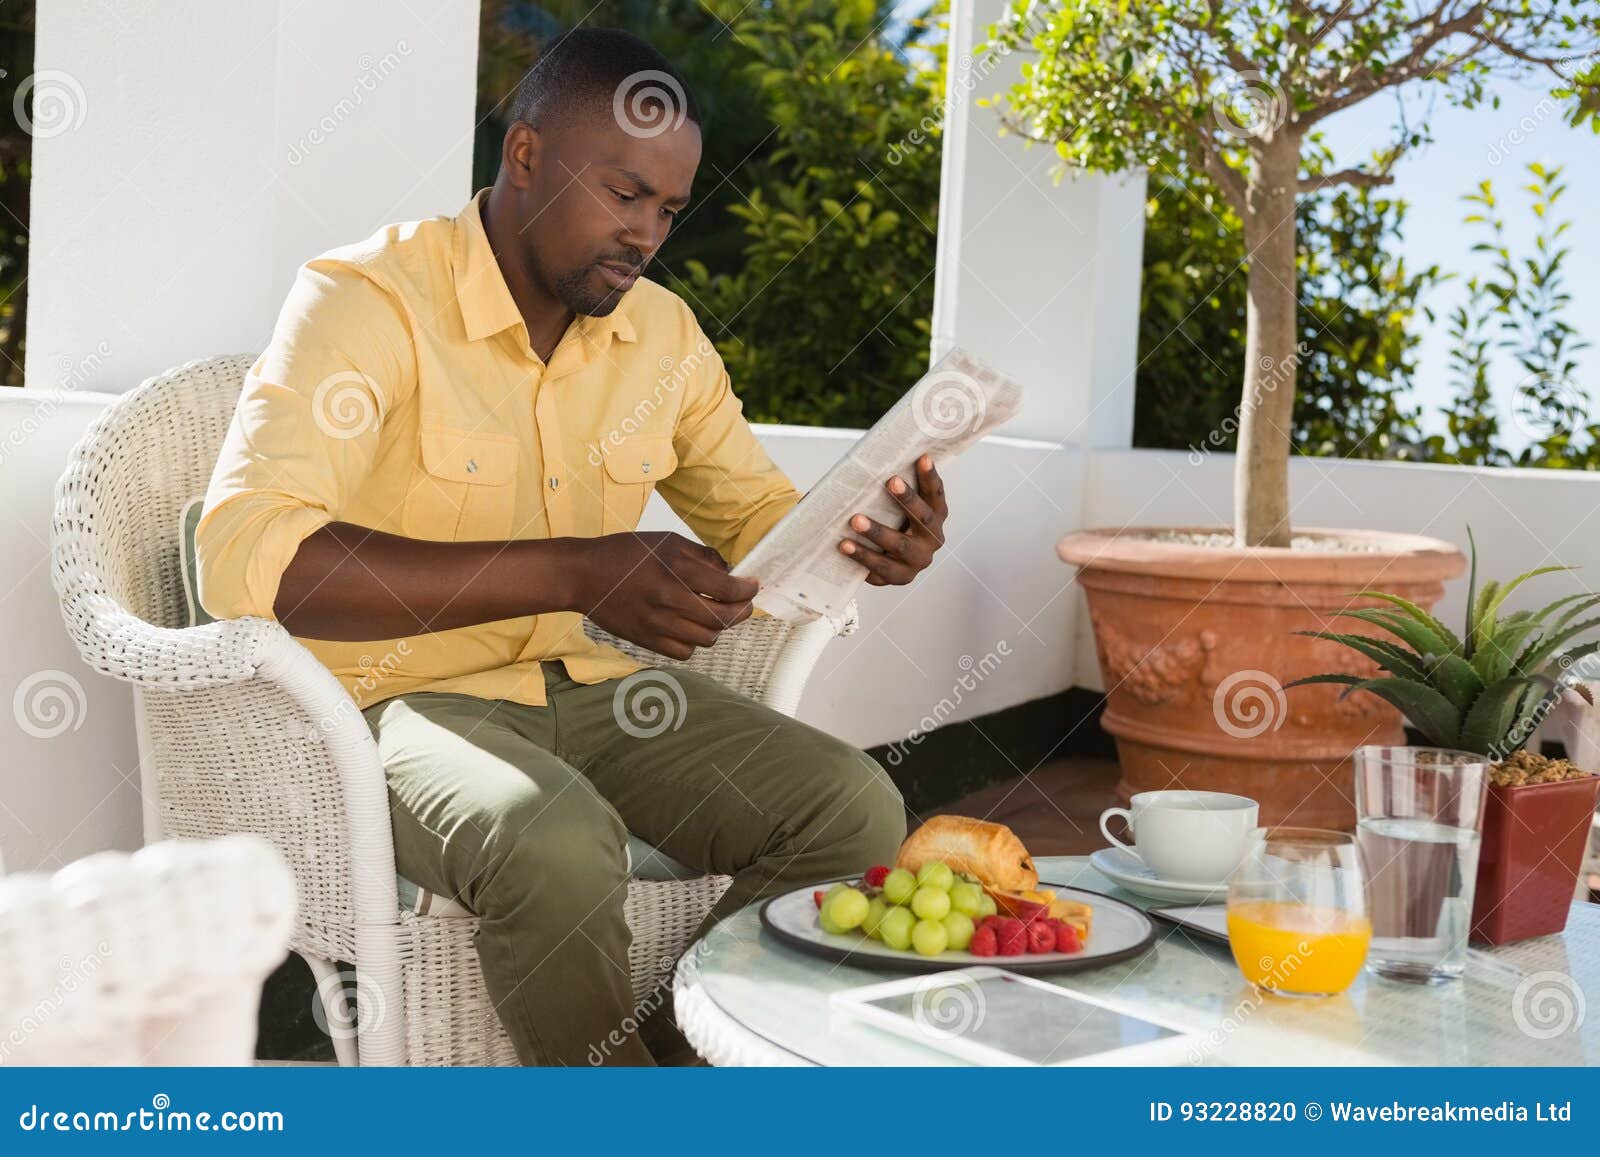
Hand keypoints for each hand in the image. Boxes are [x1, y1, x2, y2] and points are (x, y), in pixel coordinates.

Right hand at [577, 532, 756, 659]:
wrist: (584, 575)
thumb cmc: (625, 554)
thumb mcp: (667, 541)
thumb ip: (702, 555)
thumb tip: (730, 570)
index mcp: (676, 569)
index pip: (728, 589)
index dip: (748, 591)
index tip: (753, 586)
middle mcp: (669, 599)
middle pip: (723, 619)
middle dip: (742, 611)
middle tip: (744, 604)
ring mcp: (657, 623)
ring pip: (707, 639)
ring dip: (718, 627)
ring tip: (715, 613)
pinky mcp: (646, 640)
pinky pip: (685, 652)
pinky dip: (695, 642)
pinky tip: (692, 627)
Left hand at [837, 455, 947, 585]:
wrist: (884, 560)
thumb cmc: (889, 522)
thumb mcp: (895, 506)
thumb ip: (892, 489)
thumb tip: (873, 460)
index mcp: (936, 517)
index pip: (936, 494)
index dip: (930, 477)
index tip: (923, 457)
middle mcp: (932, 540)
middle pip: (923, 519)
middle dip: (907, 499)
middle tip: (890, 481)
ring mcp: (917, 562)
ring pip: (900, 546)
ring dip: (877, 532)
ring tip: (855, 520)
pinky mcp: (899, 578)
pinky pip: (881, 569)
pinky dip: (861, 556)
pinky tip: (844, 545)